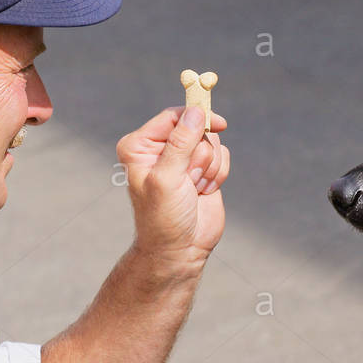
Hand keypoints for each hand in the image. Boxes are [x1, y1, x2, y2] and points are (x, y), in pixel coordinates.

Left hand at [116, 105, 230, 267]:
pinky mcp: (203, 168)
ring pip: (212, 142)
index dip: (195, 117)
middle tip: (189, 181)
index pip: (173, 117)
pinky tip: (204, 192)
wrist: (180, 250)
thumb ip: (180, 143)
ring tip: (195, 189)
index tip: (217, 123)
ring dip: (209, 168)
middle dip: (199, 156)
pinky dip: (218, 174)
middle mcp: (161, 147)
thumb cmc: (164, 217)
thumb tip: (196, 111)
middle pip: (197, 127)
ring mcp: (184, 158)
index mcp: (140, 145)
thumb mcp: (166, 178)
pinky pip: (222, 155)